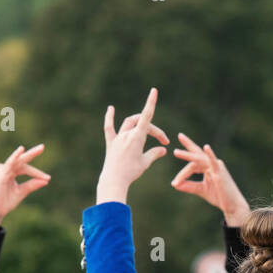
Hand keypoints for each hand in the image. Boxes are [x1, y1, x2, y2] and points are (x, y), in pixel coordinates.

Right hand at [0, 144, 50, 230]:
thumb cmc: (6, 202)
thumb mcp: (22, 192)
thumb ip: (32, 185)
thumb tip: (46, 180)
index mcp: (10, 172)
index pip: (25, 168)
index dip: (37, 173)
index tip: (48, 178)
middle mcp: (5, 168)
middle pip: (21, 160)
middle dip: (33, 153)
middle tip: (43, 147)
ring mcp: (2, 170)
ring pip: (18, 161)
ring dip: (30, 155)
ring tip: (40, 149)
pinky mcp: (0, 174)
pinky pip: (9, 164)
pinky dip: (15, 157)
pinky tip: (21, 150)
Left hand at [97, 88, 169, 203]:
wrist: (114, 181)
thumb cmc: (131, 173)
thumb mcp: (145, 162)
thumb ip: (154, 153)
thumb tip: (163, 149)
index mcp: (137, 137)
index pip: (146, 116)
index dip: (150, 102)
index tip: (154, 91)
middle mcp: (127, 134)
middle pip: (142, 123)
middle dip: (154, 130)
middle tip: (163, 142)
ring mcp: (118, 138)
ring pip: (129, 124)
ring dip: (139, 125)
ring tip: (149, 134)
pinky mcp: (110, 143)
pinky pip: (109, 127)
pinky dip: (110, 118)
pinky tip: (111, 108)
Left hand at [171, 132, 249, 225]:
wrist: (232, 205)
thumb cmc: (219, 197)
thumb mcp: (201, 190)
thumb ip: (189, 186)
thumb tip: (174, 184)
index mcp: (208, 167)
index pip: (195, 159)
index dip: (186, 153)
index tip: (175, 150)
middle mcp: (212, 164)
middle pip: (197, 154)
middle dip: (188, 145)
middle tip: (180, 135)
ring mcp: (216, 167)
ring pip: (199, 160)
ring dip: (187, 156)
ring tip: (176, 152)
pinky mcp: (220, 172)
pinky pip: (214, 162)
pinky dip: (210, 154)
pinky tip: (206, 147)